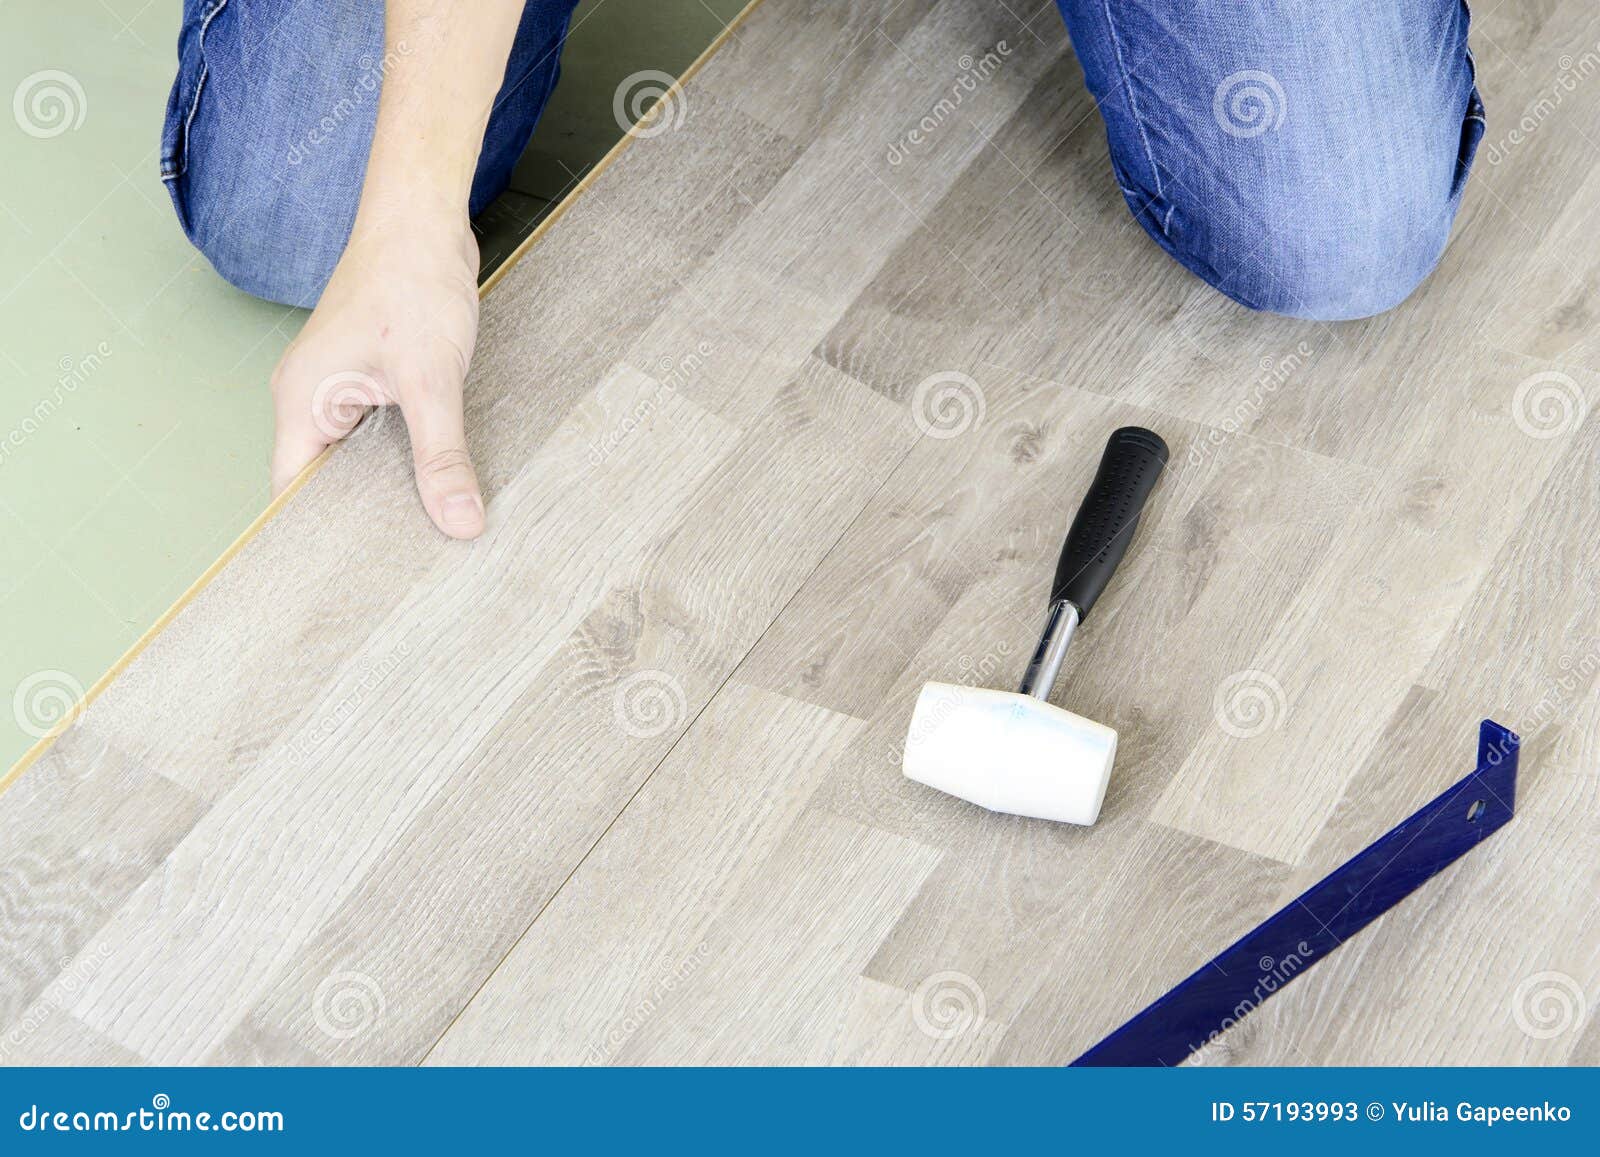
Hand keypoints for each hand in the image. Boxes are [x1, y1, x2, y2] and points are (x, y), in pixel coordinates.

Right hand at [268, 211, 485, 538]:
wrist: (423, 222)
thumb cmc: (412, 284)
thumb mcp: (431, 380)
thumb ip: (441, 455)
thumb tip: (459, 521)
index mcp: (302, 406)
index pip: (293, 499)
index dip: (320, 542)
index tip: (359, 581)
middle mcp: (310, 402)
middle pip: (326, 487)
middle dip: (364, 523)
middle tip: (408, 570)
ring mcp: (339, 392)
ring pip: (358, 463)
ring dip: (391, 491)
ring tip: (427, 538)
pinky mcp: (370, 381)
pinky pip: (380, 437)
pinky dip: (406, 461)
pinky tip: (439, 484)